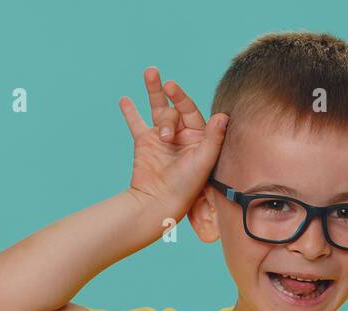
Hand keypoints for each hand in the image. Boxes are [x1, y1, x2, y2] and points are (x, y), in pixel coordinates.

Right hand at [119, 67, 227, 214]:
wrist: (159, 201)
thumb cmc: (186, 185)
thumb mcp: (204, 160)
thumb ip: (213, 138)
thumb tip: (223, 115)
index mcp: (198, 138)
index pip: (190, 111)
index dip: (182, 98)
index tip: (172, 87)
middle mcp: (181, 135)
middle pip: (173, 110)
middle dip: (167, 105)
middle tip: (163, 87)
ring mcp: (161, 138)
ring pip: (157, 109)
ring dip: (153, 90)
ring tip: (150, 71)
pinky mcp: (144, 143)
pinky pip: (136, 123)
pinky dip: (130, 112)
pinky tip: (125, 100)